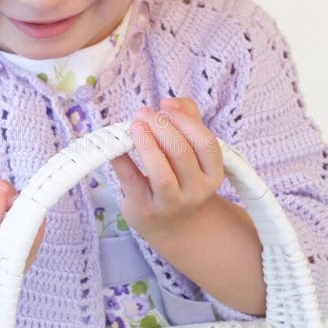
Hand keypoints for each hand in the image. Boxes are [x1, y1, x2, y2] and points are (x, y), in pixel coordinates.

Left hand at [110, 98, 223, 247]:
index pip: (206, 143)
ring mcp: (171, 203)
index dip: (185, 121)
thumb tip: (170, 102)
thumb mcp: (192, 151)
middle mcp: (196, 191)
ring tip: (134, 126)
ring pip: (161, 171)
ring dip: (146, 142)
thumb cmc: (181, 177)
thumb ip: (188, 119)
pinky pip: (131, 179)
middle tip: (143, 113)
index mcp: (212, 174)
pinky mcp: (145, 209)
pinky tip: (115, 144)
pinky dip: (121, 158)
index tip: (166, 107)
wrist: (172, 224)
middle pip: (181, 152)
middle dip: (161, 126)